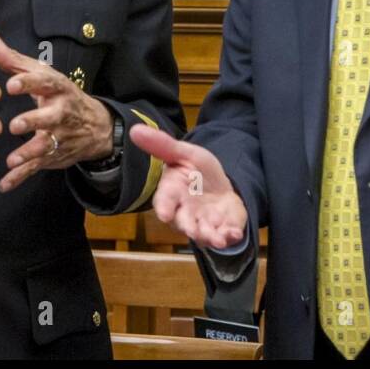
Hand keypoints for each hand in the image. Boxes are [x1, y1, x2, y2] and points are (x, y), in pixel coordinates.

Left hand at [0, 28, 114, 192]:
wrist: (95, 126)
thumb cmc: (58, 94)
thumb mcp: (40, 73)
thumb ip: (10, 58)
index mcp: (56, 88)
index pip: (44, 83)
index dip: (29, 83)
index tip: (11, 84)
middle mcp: (61, 112)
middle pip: (50, 117)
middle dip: (34, 121)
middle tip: (15, 125)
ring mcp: (60, 136)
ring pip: (46, 146)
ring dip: (29, 153)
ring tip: (12, 160)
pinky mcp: (54, 156)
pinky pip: (37, 168)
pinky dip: (21, 177)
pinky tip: (4, 184)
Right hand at [130, 126, 246, 248]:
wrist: (217, 187)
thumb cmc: (195, 171)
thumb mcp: (183, 153)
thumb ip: (162, 145)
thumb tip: (135, 129)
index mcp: (172, 193)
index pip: (164, 201)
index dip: (164, 207)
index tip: (164, 214)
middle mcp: (185, 212)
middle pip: (184, 222)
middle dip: (188, 227)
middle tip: (192, 230)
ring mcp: (204, 223)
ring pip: (204, 234)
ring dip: (210, 237)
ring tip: (218, 239)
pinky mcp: (222, 229)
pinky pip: (225, 236)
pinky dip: (230, 236)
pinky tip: (235, 233)